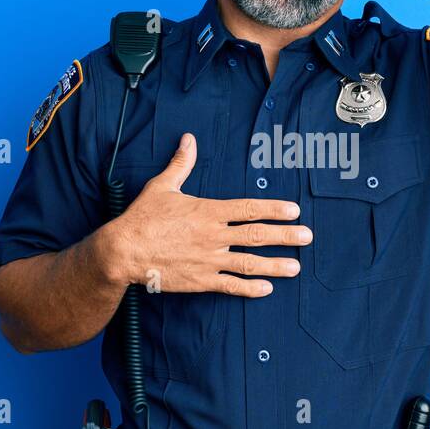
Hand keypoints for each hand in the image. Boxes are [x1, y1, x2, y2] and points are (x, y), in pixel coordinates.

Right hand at [105, 132, 311, 296]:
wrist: (123, 251)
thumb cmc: (142, 218)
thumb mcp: (162, 186)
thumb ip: (181, 164)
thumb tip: (189, 139)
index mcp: (207, 211)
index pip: (248, 209)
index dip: (274, 209)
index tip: (294, 210)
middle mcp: (213, 235)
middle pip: (257, 235)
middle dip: (285, 236)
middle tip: (307, 237)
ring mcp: (208, 259)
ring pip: (248, 263)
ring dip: (275, 265)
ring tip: (296, 268)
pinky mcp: (200, 280)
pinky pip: (229, 286)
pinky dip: (249, 288)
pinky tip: (266, 288)